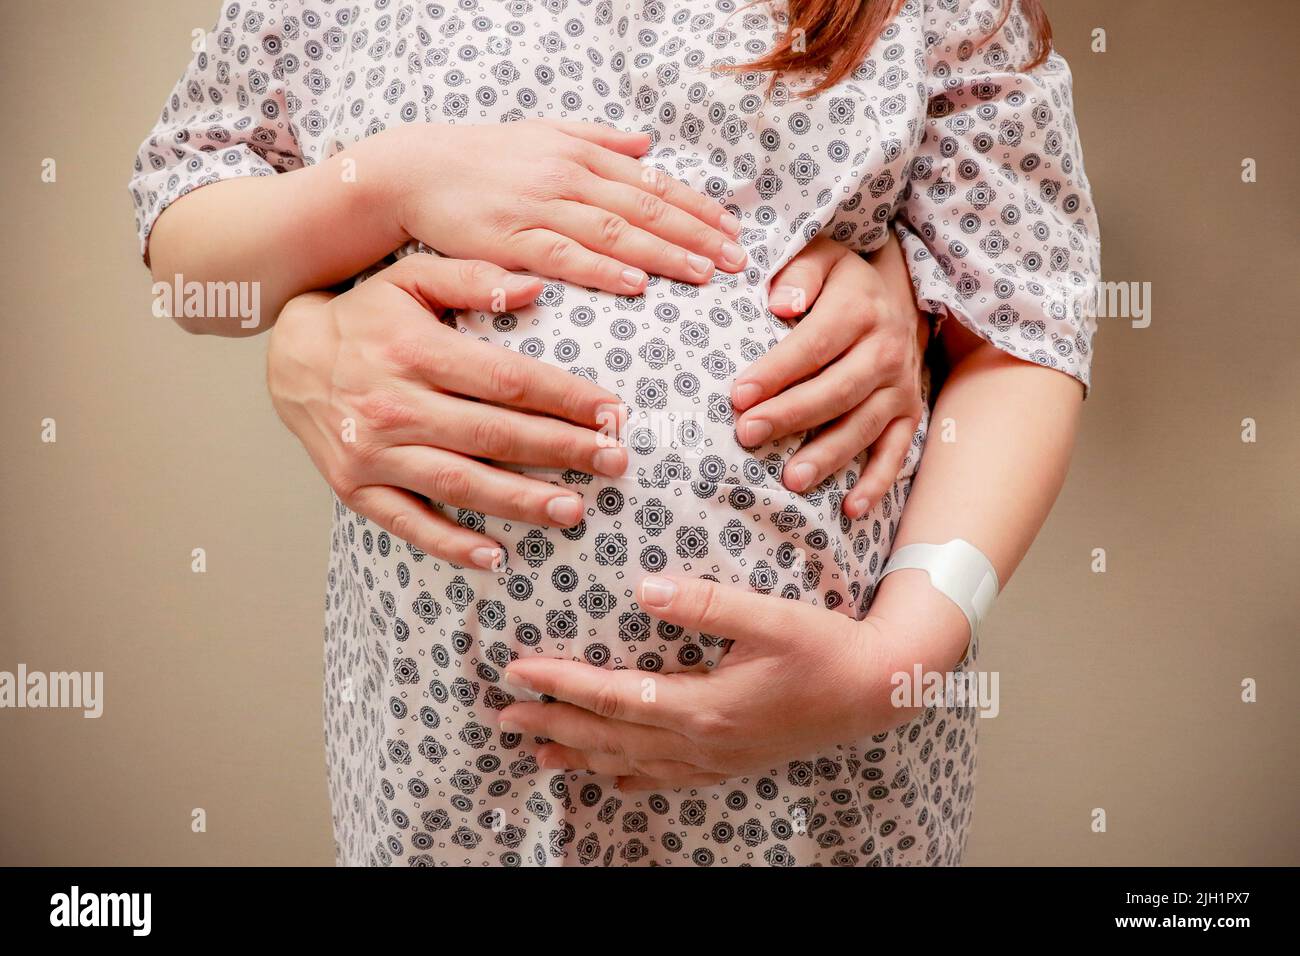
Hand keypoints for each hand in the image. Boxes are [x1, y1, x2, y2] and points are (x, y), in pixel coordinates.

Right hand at [267, 254, 629, 567]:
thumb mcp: (411, 278)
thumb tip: (536, 289)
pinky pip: (407, 523)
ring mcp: (373, 453)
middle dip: (561, 450)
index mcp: (415, 350)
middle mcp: (394, 404)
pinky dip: (451, 544)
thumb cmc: (365, 317)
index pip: (506, 380)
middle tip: (615, 462)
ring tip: (574, 510)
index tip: (610, 412)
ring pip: (458, 483)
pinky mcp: (355, 489)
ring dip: (520, 501)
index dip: (563, 398)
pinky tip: (496, 557)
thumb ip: (473, 278)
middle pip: (493, 435)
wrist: (288, 358)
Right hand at [374, 120, 746, 293]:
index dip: (695, 206)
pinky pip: (568, 255)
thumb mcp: (543, 134)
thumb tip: (646, 145)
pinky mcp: (513, 238)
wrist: (414, 169)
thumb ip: (597, 140)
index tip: (731, 229)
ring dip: (664, 254)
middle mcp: (568, 178)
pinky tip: (637, 283)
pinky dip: (605, 269)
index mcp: (580, 155)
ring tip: (704, 274)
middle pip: (645, 207)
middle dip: (696, 234)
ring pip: (616, 231)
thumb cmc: (481, 157)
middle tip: (736, 259)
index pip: (651, 182)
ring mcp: (541, 208)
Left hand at [498, 571, 968, 789]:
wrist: (880, 691)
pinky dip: (630, 779)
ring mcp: (716, 759)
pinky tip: (613, 781)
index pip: (613, 695)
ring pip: (632, 764)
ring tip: (539, 753)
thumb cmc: (828, 648)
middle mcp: (701, 741)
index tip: (518, 669)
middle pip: (609, 737)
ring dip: (581, 756)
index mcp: (703, 706)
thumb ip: (708, 603)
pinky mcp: (732, 762)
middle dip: (553, 725)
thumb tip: (645, 590)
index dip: (561, 682)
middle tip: (503, 718)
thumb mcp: (772, 617)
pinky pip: (667, 780)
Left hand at [730, 233, 927, 516]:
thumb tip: (780, 303)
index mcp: (860, 308)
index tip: (738, 394)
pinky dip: (877, 482)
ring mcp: (900, 385)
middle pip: (838, 389)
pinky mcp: (908, 413)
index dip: (777, 371)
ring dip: (829, 455)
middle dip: (791, 415)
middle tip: (748, 435)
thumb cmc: (837, 280)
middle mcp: (886, 349)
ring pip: (865, 425)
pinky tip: (850, 509)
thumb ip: (798, 273)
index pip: (814, 344)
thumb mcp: (820, 255)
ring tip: (792, 480)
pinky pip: (896, 452)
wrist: (897, 290)